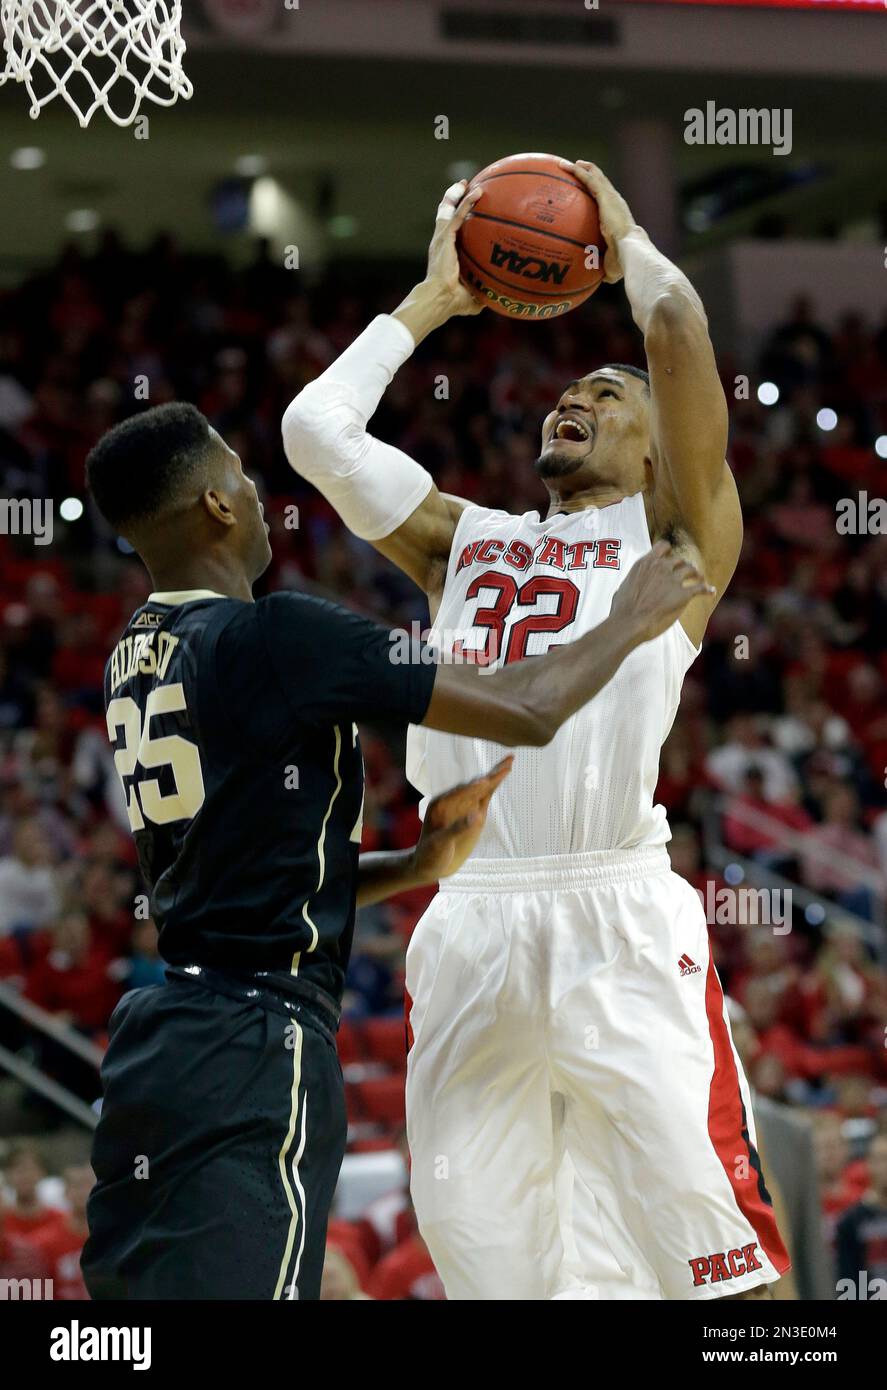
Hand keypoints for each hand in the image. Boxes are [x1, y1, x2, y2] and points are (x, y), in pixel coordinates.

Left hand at [411, 757, 512, 881]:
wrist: (429, 865)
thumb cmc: (430, 854)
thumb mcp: (440, 842)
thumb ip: (458, 829)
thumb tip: (477, 815)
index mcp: (442, 804)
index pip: (462, 792)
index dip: (475, 787)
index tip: (487, 781)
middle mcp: (454, 801)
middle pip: (476, 784)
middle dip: (491, 773)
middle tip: (508, 760)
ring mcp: (465, 806)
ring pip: (483, 788)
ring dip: (495, 775)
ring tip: (509, 762)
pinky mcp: (473, 814)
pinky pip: (485, 797)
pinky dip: (494, 787)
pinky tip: (501, 777)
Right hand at [424, 179, 485, 315]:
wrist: (440, 299)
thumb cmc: (453, 302)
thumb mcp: (472, 297)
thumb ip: (483, 294)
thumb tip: (497, 299)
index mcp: (445, 253)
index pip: (449, 229)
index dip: (456, 216)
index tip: (466, 207)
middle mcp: (441, 242)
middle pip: (445, 213)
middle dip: (453, 198)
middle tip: (464, 187)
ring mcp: (441, 238)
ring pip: (448, 209)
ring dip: (458, 195)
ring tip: (467, 183)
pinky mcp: (445, 237)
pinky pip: (457, 214)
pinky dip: (466, 201)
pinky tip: (477, 191)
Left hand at [557, 159, 640, 283]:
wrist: (630, 251)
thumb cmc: (622, 262)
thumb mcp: (610, 266)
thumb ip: (603, 267)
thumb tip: (598, 280)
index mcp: (617, 219)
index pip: (606, 204)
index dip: (597, 197)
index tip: (585, 194)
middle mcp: (616, 205)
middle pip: (601, 186)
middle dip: (589, 177)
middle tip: (575, 172)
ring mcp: (612, 198)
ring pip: (595, 177)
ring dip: (582, 169)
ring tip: (568, 164)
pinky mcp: (607, 195)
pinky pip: (590, 179)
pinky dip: (580, 171)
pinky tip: (568, 165)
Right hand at [611, 540, 714, 642]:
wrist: (630, 620)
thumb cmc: (622, 608)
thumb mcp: (623, 587)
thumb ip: (632, 581)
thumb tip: (630, 584)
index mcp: (645, 563)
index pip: (662, 546)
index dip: (668, 550)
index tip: (669, 555)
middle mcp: (661, 567)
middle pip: (678, 559)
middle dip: (682, 565)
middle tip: (685, 572)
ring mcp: (672, 579)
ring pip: (691, 569)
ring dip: (695, 574)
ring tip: (699, 578)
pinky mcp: (683, 594)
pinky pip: (700, 588)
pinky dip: (707, 590)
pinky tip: (711, 592)